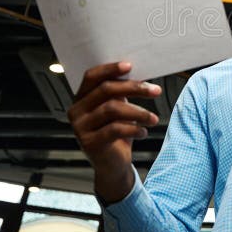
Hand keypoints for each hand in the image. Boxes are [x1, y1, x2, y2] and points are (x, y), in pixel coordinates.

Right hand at [67, 61, 160, 202]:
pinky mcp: (89, 143)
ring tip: (154, 119)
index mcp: (81, 98)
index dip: (110, 69)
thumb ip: (120, 93)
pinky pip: (115, 129)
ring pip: (112, 109)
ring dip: (139, 112)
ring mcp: (80, 128)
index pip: (91, 76)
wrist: (112, 165)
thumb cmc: (116, 133)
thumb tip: (138, 74)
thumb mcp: (118, 109)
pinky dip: (134, 128)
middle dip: (134, 88)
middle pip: (106, 90)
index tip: (130, 66)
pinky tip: (144, 132)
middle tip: (155, 90)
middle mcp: (76, 111)